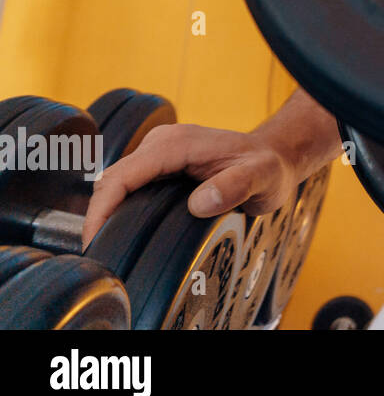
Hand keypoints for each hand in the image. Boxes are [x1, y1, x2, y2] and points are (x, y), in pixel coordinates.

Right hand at [82, 124, 297, 247]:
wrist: (275, 156)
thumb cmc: (269, 167)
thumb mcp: (262, 178)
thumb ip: (235, 187)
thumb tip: (199, 203)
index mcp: (178, 144)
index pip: (124, 175)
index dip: (103, 208)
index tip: (95, 238)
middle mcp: (162, 143)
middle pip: (112, 179)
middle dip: (98, 215)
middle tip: (98, 252)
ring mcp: (159, 152)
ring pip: (117, 182)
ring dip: (106, 212)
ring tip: (104, 247)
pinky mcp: (161, 164)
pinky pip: (130, 185)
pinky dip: (120, 207)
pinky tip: (122, 231)